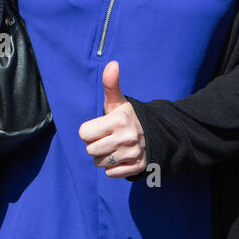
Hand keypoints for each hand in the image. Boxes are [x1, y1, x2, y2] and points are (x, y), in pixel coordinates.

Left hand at [78, 60, 146, 178]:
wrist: (154, 135)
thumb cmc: (126, 118)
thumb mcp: (118, 102)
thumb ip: (111, 84)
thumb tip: (112, 64)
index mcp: (119, 120)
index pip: (84, 134)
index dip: (89, 131)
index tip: (101, 127)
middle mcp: (127, 138)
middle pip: (90, 150)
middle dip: (96, 145)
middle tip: (108, 138)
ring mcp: (132, 154)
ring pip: (99, 163)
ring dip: (103, 157)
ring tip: (114, 147)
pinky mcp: (136, 167)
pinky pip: (110, 174)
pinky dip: (113, 168)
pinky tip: (121, 157)